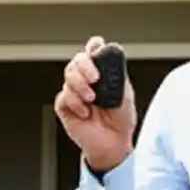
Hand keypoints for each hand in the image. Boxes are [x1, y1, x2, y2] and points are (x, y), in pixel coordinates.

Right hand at [53, 36, 136, 172]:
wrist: (113, 143)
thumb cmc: (120, 120)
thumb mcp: (125, 93)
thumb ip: (117, 74)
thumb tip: (111, 56)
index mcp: (101, 73)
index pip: (93, 51)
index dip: (93, 46)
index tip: (96, 49)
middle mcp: (86, 80)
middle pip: (77, 60)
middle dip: (84, 66)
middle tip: (95, 78)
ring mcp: (74, 92)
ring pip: (68, 76)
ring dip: (80, 86)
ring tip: (92, 100)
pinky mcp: (64, 106)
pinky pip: (64, 97)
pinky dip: (75, 103)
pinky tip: (85, 113)